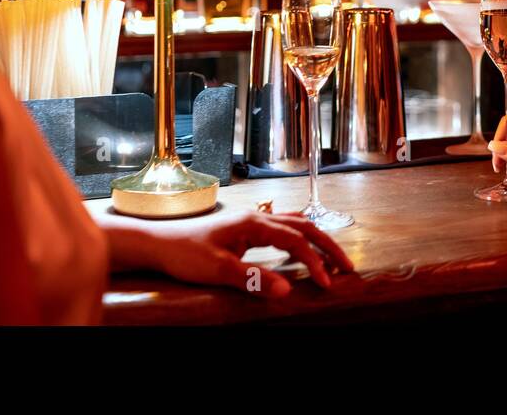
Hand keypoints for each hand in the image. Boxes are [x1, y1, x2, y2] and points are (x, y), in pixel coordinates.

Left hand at [104, 210, 354, 297]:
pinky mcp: (245, 228)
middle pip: (303, 225)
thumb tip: (287, 291)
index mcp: (254, 223)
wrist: (159, 243)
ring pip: (295, 224)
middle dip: (328, 245)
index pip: (296, 240)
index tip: (328, 283)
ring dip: (316, 240)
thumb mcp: (219, 270)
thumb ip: (253, 278)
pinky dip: (300, 237)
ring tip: (332, 259)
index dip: (315, 261)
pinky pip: (282, 227)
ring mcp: (251, 220)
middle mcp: (257, 217)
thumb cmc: (185, 254)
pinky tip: (302, 248)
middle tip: (347, 266)